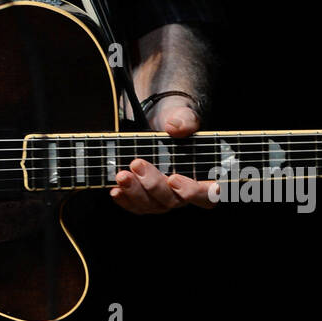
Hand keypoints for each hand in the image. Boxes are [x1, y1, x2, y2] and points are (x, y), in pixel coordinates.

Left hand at [110, 95, 216, 212]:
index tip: (173, 178)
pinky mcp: (143, 198)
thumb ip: (186, 120)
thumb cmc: (178, 124)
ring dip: (134, 192)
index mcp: (203, 177)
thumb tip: (174, 127)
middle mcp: (183, 193)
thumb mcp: (184, 115)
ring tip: (121, 175)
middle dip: (153, 185)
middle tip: (137, 164)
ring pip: (150, 205)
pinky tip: (115, 188)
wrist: (159, 123)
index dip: (191, 192)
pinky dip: (124, 199)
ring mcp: (162, 198)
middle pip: (172, 201)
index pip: (206, 195)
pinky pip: (135, 205)